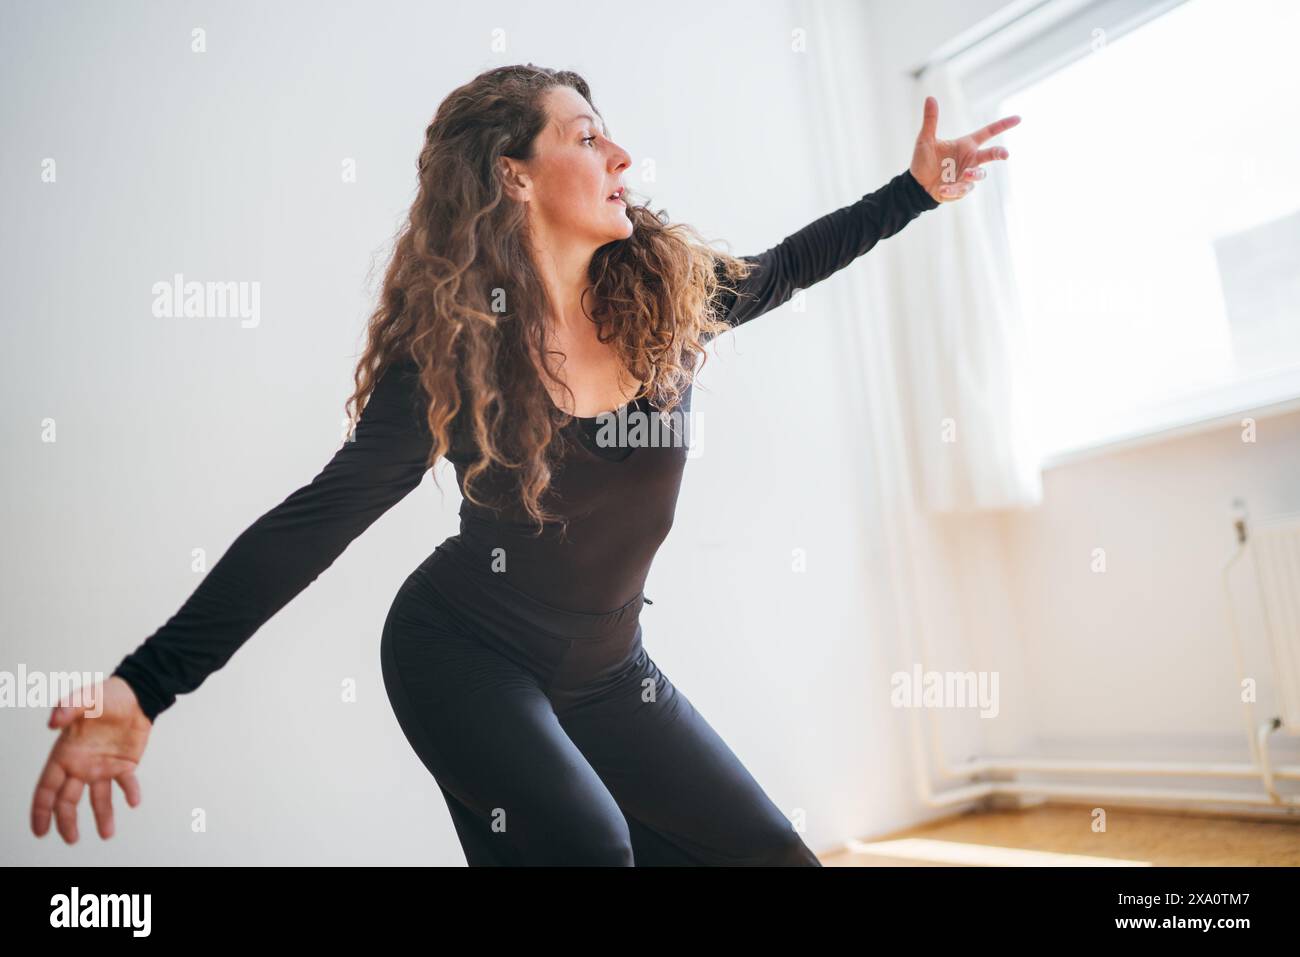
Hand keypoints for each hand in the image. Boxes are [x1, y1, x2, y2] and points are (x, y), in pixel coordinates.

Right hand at [31, 675, 151, 842]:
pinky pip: (126, 784)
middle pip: (68, 800)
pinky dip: (130, 792)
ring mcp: (102, 767)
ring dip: (102, 816)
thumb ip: (67, 708)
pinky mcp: (124, 764)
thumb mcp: (86, 698)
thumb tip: (53, 722)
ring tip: (107, 834)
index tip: (40, 832)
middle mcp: (80, 765)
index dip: (41, 810)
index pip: (47, 788)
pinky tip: (134, 801)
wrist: (136, 694)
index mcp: (64, 754)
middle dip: (67, 821)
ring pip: (98, 799)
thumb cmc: (106, 695)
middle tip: (72, 839)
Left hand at [910, 96, 1019, 202]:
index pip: (988, 132)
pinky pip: (961, 190)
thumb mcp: (925, 139)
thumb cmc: (923, 160)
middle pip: (991, 154)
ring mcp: (966, 176)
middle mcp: (970, 159)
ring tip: (966, 174)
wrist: (916, 184)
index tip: (1018, 119)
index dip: (1003, 125)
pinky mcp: (960, 190)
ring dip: (974, 174)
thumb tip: (930, 97)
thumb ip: (931, 120)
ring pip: (979, 175)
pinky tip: (943, 190)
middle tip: (1005, 154)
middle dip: (999, 153)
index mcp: (966, 145)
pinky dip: (953, 191)